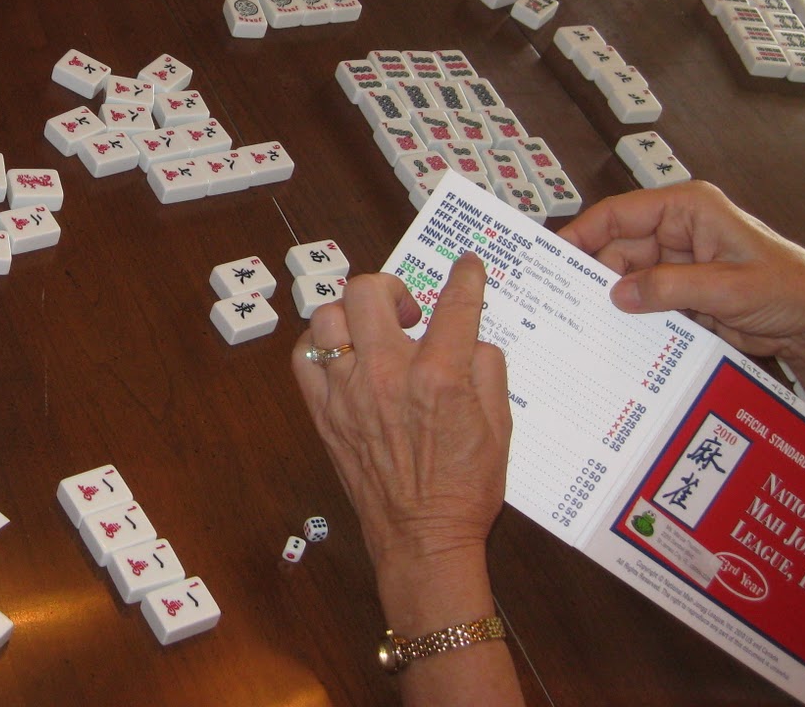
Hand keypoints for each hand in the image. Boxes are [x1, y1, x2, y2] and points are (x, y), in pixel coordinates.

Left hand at [292, 256, 509, 587]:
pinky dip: (320, 345)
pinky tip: (342, 354)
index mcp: (438, 375)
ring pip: (328, 316)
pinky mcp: (324, 412)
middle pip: (369, 291)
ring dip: (353, 315)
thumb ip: (487, 368)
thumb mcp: (500, 424)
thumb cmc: (463, 489)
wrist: (423, 538)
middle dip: (392, 288)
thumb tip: (471, 337)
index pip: (454, 303)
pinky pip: (304, 357)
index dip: (465, 276)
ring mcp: (348, 392)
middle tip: (408, 311)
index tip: (466, 266)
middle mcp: (387, 374)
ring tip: (372, 332)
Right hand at [557, 182, 804, 364]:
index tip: (553, 257)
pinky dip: (631, 316)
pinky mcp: (680, 291)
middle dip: (597, 275)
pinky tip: (613, 334)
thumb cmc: (788, 289)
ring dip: (614, 301)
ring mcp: (676, 262)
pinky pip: (643, 300)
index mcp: (687, 209)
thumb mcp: (728, 287)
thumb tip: (616, 295)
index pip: (620, 214)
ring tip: (585, 325)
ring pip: (627, 277)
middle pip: (617, 248)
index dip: (583, 233)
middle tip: (565, 303)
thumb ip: (670, 288)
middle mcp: (676, 230)